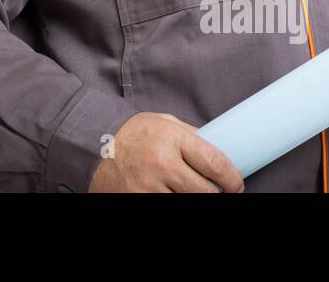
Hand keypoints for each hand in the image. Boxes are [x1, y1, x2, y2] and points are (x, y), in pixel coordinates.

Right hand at [86, 112, 244, 192]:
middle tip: (218, 192)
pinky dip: (173, 200)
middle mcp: (162, 162)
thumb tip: (218, 149)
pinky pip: (168, 206)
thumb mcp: (163, 122)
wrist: (92, 145)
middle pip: (207, 192)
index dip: (233, 179)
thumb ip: (190, 136)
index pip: (216, 164)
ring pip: (189, 202)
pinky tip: (171, 193)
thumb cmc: (132, 133)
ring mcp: (149, 186)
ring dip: (194, 198)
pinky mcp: (139, 200)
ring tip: (188, 189)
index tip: (235, 184)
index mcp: (172, 138)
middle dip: (216, 194)